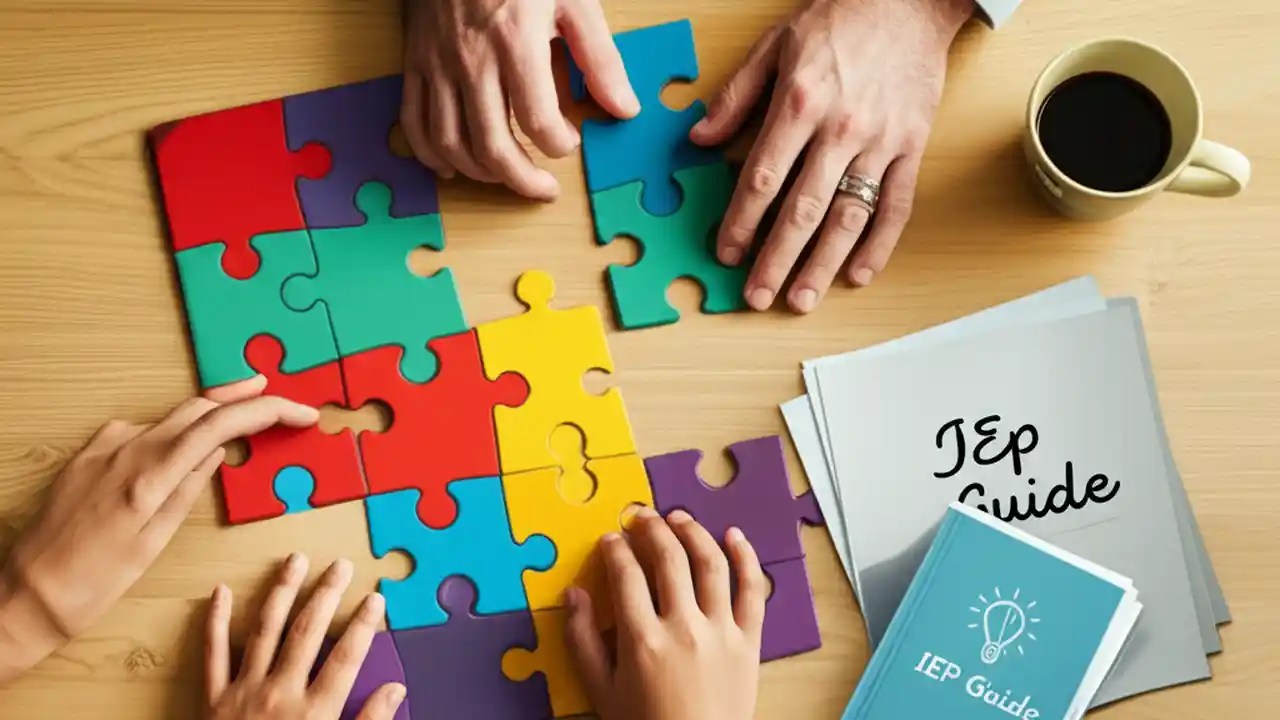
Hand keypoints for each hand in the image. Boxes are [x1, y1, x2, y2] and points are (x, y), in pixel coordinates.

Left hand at [0, 377, 319, 682]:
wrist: (30, 590)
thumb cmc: (95, 580)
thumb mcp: (155, 541)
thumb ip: (188, 488)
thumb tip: (218, 451)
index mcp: (150, 474)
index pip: (221, 423)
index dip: (268, 410)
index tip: (301, 412)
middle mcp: (127, 448)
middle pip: (200, 405)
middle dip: (246, 397)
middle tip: (283, 401)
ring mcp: (105, 445)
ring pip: (172, 416)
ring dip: (212, 413)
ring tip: (245, 416)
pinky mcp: (90, 451)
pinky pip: (144, 431)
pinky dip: (174, 431)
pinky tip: (185, 446)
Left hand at [205, 555, 404, 719]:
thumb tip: (395, 690)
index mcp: (314, 713)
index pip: (346, 657)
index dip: (364, 624)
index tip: (375, 598)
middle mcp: (279, 694)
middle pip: (307, 633)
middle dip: (326, 595)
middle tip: (340, 566)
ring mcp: (243, 693)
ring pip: (264, 630)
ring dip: (281, 592)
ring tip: (294, 561)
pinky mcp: (213, 700)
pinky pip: (213, 654)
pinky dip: (215, 621)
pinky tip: (219, 592)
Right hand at [401, 0, 639, 199]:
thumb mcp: (574, 0)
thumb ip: (600, 59)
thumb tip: (624, 109)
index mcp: (516, 42)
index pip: (537, 121)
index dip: (560, 145)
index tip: (571, 141)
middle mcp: (472, 60)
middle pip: (491, 145)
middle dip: (522, 180)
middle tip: (545, 189)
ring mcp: (437, 63)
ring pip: (451, 142)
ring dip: (480, 174)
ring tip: (506, 177)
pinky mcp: (415, 60)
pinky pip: (413, 121)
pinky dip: (430, 154)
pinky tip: (451, 168)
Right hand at [565, 508, 766, 719]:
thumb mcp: (601, 690)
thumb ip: (582, 640)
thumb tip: (573, 594)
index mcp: (643, 641)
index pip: (626, 575)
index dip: (615, 549)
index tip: (611, 539)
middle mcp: (684, 628)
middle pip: (668, 558)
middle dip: (652, 529)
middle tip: (641, 517)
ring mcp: (721, 632)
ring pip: (710, 564)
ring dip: (693, 532)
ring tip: (679, 517)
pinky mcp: (749, 640)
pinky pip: (752, 590)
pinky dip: (746, 557)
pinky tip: (733, 535)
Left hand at [692, 0, 975, 312]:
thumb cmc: (840, 19)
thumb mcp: (775, 45)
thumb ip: (736, 96)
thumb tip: (700, 140)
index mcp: (798, 104)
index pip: (762, 178)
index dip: (741, 222)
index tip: (725, 252)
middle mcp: (840, 129)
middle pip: (802, 210)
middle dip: (776, 259)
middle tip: (756, 297)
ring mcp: (880, 142)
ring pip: (847, 216)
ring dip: (822, 264)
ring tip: (801, 299)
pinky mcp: (912, 147)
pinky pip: (896, 206)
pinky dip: (879, 244)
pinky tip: (858, 274)